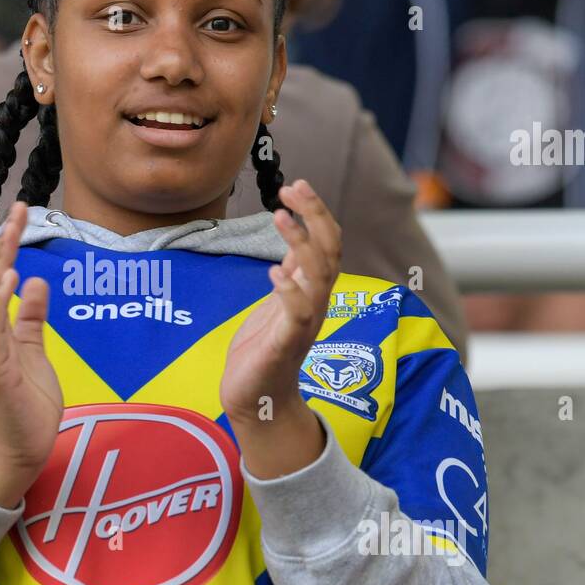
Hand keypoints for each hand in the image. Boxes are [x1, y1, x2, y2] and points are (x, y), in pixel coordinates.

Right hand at [0, 200, 62, 500]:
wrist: (21, 448)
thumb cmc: (26, 402)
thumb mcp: (33, 350)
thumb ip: (32, 318)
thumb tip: (38, 281)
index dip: (6, 244)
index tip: (20, 213)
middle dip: (3, 244)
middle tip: (18, 210)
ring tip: (11, 238)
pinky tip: (8, 281)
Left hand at [220, 179, 341, 424]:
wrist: (255, 400)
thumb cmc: (264, 351)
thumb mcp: (277, 304)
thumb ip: (291, 277)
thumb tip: (295, 245)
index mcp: (312, 291)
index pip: (326, 243)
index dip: (316, 212)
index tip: (296, 184)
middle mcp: (316, 304)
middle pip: (330, 251)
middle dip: (315, 216)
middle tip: (292, 188)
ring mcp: (303, 324)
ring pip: (319, 277)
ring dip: (302, 244)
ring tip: (281, 216)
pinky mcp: (285, 346)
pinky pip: (298, 315)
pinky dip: (291, 292)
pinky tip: (275, 274)